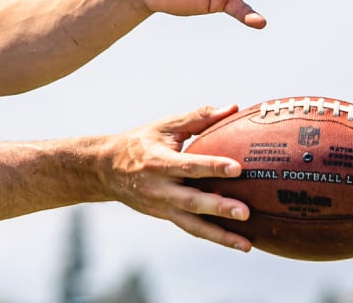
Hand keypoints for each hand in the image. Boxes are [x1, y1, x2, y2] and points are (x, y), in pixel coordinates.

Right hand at [98, 104, 252, 251]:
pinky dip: (213, 236)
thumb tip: (233, 108)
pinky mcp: (164, 216)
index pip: (189, 165)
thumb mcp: (165, 126)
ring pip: (192, 224)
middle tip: (246, 212)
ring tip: (246, 244)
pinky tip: (236, 242)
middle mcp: (159, 187)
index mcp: (159, 161)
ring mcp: (161, 205)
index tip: (237, 168)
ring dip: (220, 235)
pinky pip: (190, 228)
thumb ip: (199, 117)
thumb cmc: (141, 142)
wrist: (105, 169)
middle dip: (219, 207)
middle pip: (192, 201)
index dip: (212, 166)